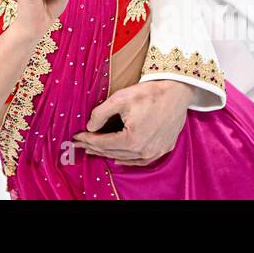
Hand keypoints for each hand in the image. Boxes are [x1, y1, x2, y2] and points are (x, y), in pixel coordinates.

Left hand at [71, 80, 193, 164]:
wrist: (177, 92)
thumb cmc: (149, 93)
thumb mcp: (119, 99)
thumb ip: (100, 114)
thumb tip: (90, 127)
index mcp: (132, 139)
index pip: (103, 143)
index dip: (87, 140)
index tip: (76, 137)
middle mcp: (144, 150)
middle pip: (112, 152)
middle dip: (94, 147)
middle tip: (80, 144)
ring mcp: (155, 152)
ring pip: (125, 157)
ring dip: (108, 153)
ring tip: (94, 149)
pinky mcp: (163, 149)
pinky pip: (140, 160)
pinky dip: (127, 159)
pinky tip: (118, 157)